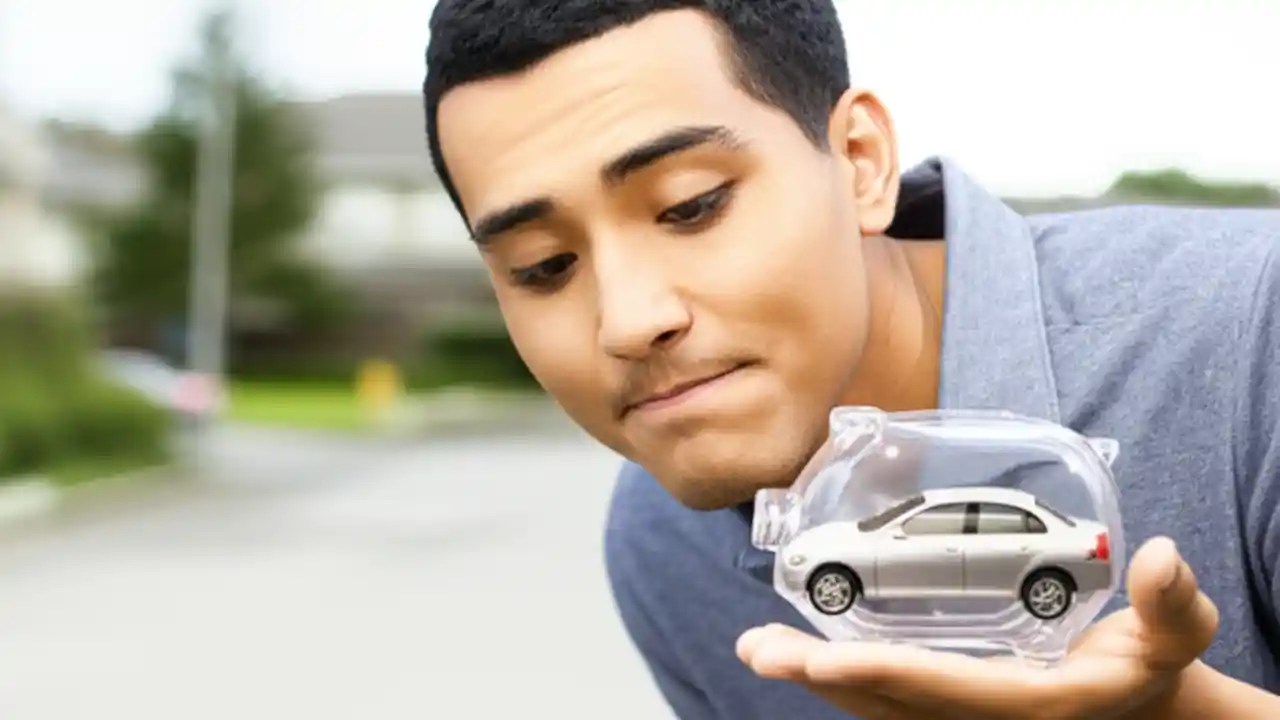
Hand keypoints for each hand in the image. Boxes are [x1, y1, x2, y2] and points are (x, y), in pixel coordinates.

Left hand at [736, 536, 1219, 719]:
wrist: (1136, 705)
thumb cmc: (1148, 666)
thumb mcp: (1176, 638)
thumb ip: (1173, 605)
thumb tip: (1165, 557)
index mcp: (1024, 704)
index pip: (935, 687)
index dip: (874, 671)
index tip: (818, 658)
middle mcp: (979, 717)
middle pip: (886, 699)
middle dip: (819, 676)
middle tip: (759, 649)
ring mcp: (960, 715)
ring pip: (877, 701)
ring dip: (817, 675)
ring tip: (760, 648)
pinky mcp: (949, 704)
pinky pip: (887, 694)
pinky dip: (842, 675)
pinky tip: (804, 652)